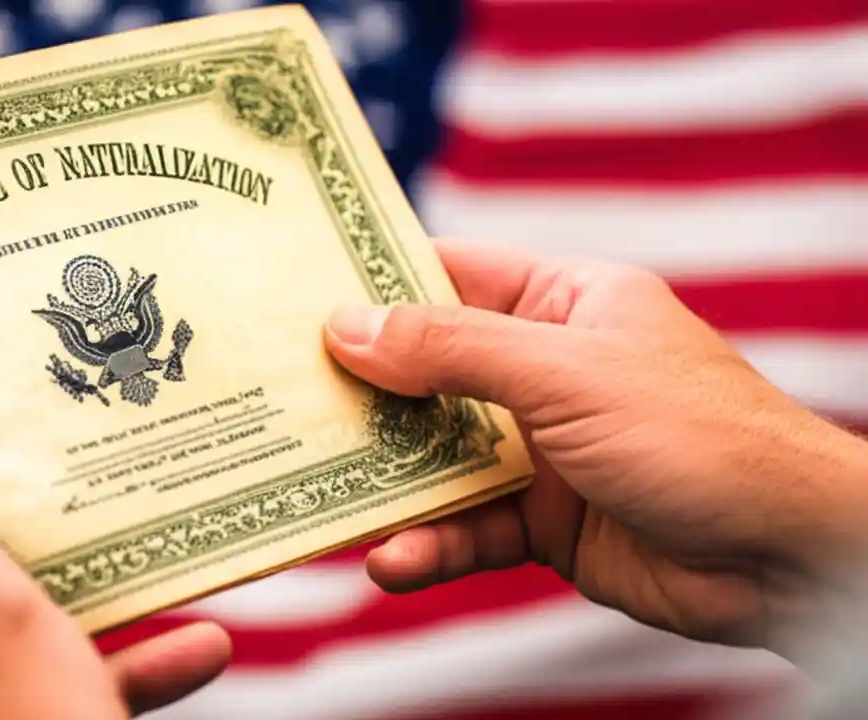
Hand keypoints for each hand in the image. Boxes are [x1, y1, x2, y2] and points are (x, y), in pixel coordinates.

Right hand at [324, 239, 867, 656]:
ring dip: (384, 480)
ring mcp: (540, 448)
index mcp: (562, 303)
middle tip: (282, 401)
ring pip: (436, 457)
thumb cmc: (697, 434)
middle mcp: (543, 370)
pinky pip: (466, 527)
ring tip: (322, 495)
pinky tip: (394, 560)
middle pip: (427, 371)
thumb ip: (451, 351)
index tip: (295, 291)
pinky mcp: (541, 520)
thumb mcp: (563, 374)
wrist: (789, 556)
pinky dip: (429, 545)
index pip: (452, 273)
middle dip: (362, 391)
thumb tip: (346, 325)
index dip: (376, 279)